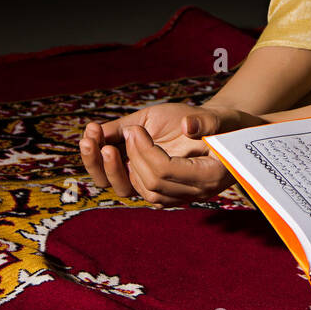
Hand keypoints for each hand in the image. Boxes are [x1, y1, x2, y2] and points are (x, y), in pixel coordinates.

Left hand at [78, 102, 264, 200]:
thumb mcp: (218, 118)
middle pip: (146, 184)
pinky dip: (104, 164)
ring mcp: (167, 192)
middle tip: (126, 129)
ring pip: (128, 189)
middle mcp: (186, 191)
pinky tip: (93, 138)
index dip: (145, 152)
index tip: (136, 128)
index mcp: (206, 177)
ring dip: (104, 166)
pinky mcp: (152, 185)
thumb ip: (206, 122)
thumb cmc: (221, 124)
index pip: (165, 174)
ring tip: (89, 139)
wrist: (221, 133)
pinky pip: (124, 182)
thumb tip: (186, 126)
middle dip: (129, 156)